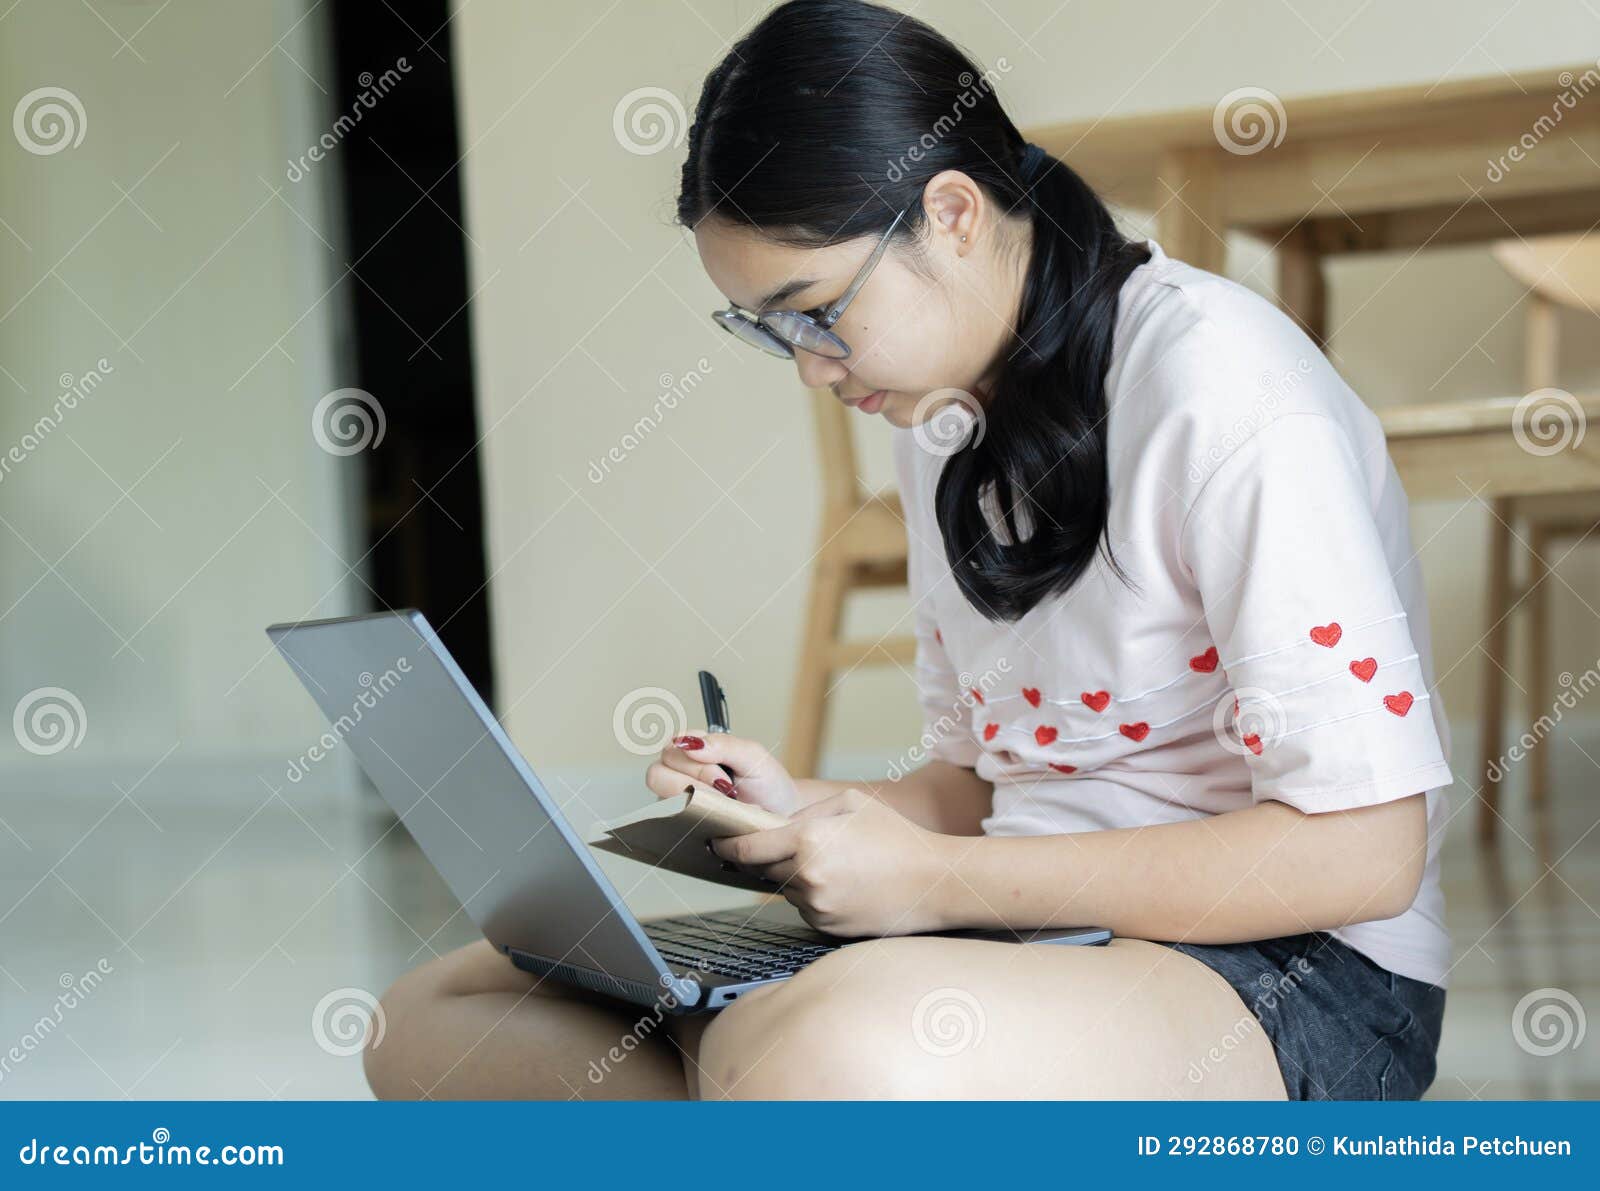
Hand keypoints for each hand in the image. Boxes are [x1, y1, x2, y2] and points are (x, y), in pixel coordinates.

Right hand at [645, 731, 801, 816]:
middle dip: (694, 783)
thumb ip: (724, 743)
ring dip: (693, 803)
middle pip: (657, 774)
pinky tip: (714, 821)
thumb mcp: (753, 756)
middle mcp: (680, 773)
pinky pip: (667, 824)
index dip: (694, 765)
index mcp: (694, 750)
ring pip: (660, 799)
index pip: (670, 750)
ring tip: (722, 806)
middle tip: (725, 792)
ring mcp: (677, 801)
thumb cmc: (767, 784)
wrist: (783, 817)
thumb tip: (689, 743)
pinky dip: (691, 822)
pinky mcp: (679, 826)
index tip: (723, 778)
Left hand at [711, 788, 956, 935]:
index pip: (747, 848)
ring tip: (836, 864)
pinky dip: (815, 896)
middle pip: (764, 869)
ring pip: (786, 889)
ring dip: (796, 877)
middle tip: (793, 846)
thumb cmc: (897, 837)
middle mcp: (807, 877)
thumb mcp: (851, 803)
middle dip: (769, 858)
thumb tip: (773, 827)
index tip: (717, 842)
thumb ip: (805, 813)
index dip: (728, 845)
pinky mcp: (826, 927)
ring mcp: (816, 907)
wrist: (935, 882)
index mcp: (808, 840)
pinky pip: (806, 908)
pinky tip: (845, 884)